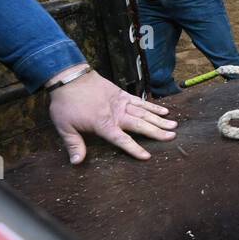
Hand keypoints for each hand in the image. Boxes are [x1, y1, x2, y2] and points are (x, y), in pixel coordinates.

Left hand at [44, 65, 177, 163]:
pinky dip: (152, 106)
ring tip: (174, 126)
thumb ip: (74, 144)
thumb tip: (76, 162)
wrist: (69, 77)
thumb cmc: (66, 103)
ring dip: (159, 120)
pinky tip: (164, 111)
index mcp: (104, 124)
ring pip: (144, 113)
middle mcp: (117, 114)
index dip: (134, 149)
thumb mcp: (64, 126)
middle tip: (172, 137)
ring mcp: (121, 102)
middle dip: (157, 132)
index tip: (147, 157)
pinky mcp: (122, 94)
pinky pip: (140, 101)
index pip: (122, 140)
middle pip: (140, 125)